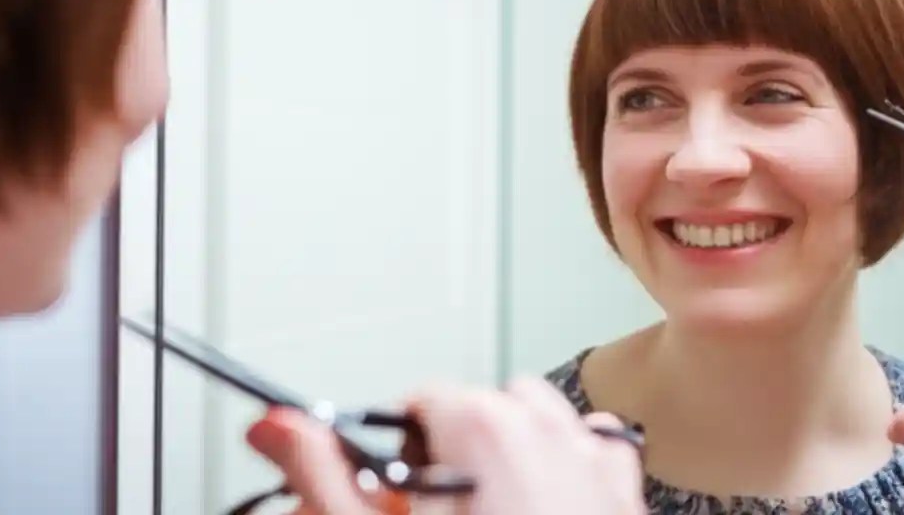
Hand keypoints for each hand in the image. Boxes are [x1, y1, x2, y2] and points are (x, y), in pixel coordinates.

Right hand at [245, 377, 644, 514]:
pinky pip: (600, 451)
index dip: (394, 447)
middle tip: (423, 508)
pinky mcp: (626, 504)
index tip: (386, 487)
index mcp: (487, 434)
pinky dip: (571, 463)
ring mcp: (597, 470)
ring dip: (511, 446)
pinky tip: (544, 506)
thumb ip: (323, 478)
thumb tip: (278, 426)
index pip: (423, 399)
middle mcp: (551, 439)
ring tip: (479, 506)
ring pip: (545, 419)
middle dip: (449, 449)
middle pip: (484, 406)